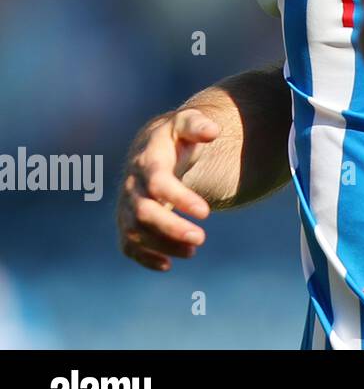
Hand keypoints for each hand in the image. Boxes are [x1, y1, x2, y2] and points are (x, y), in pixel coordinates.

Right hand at [117, 109, 216, 270]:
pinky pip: (128, 245)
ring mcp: (126, 205)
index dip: (180, 198)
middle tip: (202, 239)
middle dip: (171, 228)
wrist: (149, 148)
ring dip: (163, 245)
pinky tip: (167, 265)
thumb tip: (212, 131)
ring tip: (193, 250)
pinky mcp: (126, 221)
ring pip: (135, 232)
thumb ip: (197, 125)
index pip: (159, 183)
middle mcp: (132, 186)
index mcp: (148, 162)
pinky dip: (144, 258)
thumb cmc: (174, 137)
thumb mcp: (186, 123)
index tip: (206, 212)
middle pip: (143, 213)